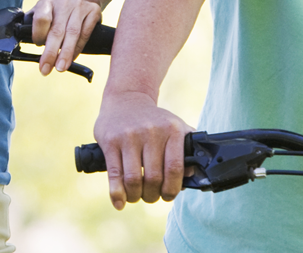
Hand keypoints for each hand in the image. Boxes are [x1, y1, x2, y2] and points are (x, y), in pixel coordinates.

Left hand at [28, 0, 102, 75]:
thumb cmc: (57, 10)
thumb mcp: (43, 10)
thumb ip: (33, 24)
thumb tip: (24, 41)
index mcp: (46, 3)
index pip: (41, 19)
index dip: (39, 35)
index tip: (38, 45)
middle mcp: (63, 3)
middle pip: (57, 30)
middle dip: (51, 53)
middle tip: (45, 69)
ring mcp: (79, 7)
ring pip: (73, 33)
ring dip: (66, 54)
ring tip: (60, 68)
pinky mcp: (93, 12)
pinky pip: (85, 34)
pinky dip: (78, 49)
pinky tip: (71, 58)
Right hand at [94, 90, 193, 208]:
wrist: (126, 98)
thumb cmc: (154, 120)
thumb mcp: (174, 127)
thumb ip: (187, 150)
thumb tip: (192, 176)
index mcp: (171, 130)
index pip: (175, 168)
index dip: (172, 189)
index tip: (168, 196)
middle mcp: (151, 132)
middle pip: (153, 177)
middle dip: (152, 195)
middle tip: (150, 197)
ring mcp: (129, 136)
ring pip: (133, 179)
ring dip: (135, 196)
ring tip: (136, 197)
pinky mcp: (110, 141)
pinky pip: (114, 174)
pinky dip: (116, 193)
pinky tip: (120, 203)